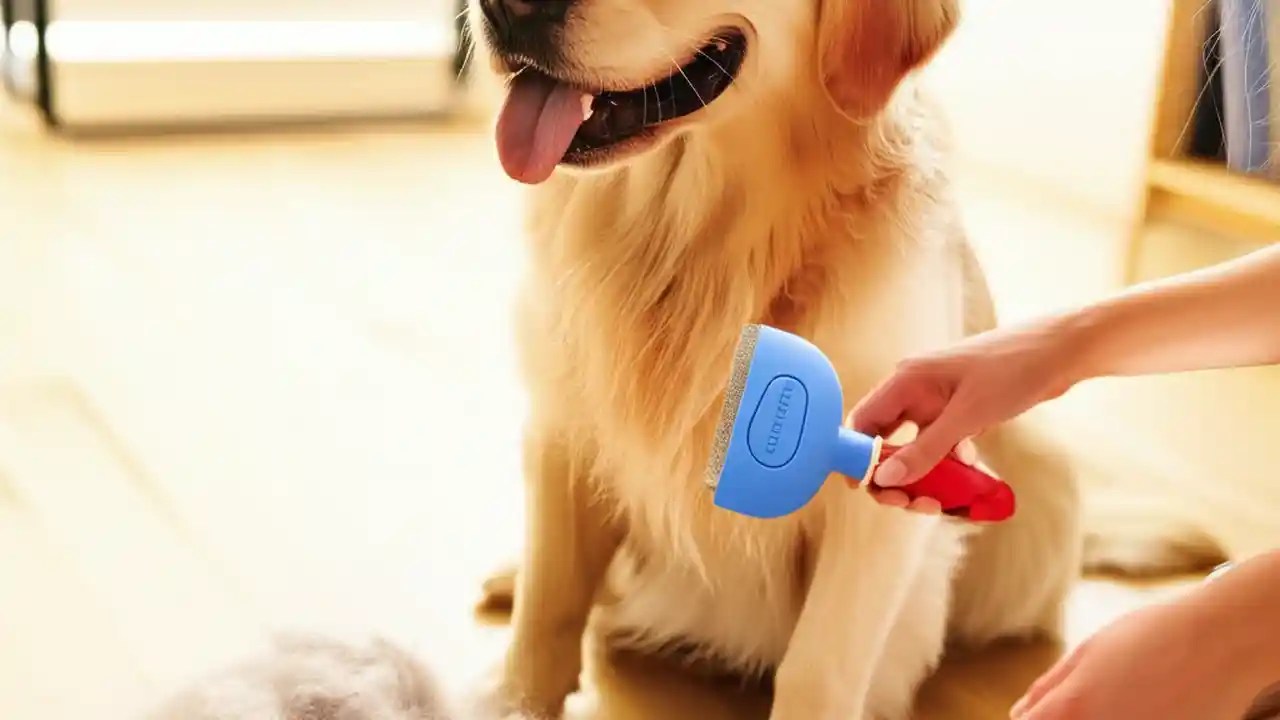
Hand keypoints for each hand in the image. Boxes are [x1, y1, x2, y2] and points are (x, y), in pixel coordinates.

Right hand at [849, 316, 1078, 492]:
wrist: (1061, 351)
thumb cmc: (1013, 371)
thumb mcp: (967, 416)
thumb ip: (925, 450)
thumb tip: (885, 478)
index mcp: (906, 381)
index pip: (862, 422)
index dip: (856, 457)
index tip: (865, 490)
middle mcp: (914, 391)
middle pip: (884, 440)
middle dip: (892, 475)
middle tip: (909, 503)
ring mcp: (937, 402)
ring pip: (914, 448)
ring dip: (921, 476)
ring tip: (940, 502)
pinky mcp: (958, 412)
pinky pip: (940, 446)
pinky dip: (948, 466)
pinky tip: (968, 478)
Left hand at [1011, 594, 1265, 719]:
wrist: (1222, 642)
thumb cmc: (1152, 637)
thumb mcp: (1088, 652)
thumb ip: (1049, 689)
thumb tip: (1020, 715)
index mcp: (1070, 709)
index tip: (1043, 712)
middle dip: (1065, 719)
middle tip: (1095, 699)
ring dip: (1103, 719)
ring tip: (1130, 699)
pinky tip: (1149, 708)